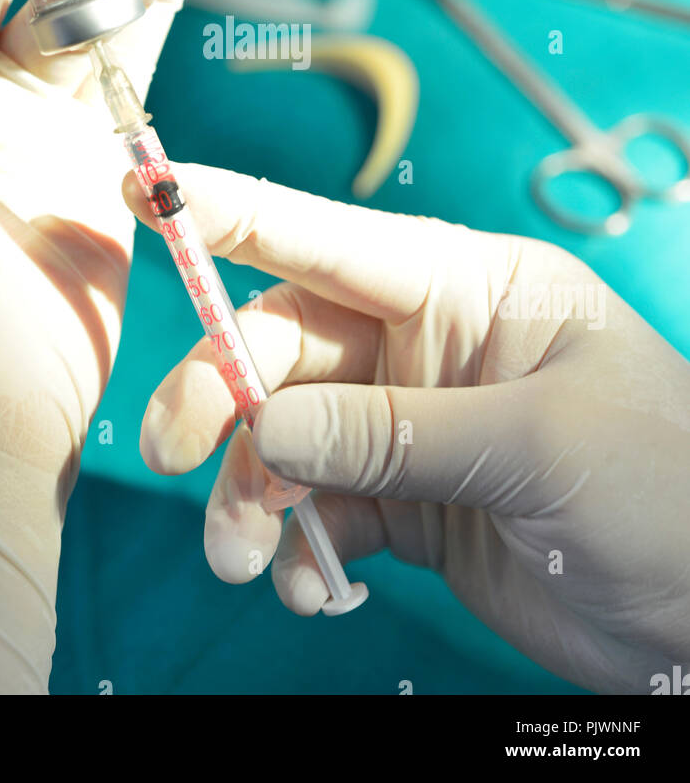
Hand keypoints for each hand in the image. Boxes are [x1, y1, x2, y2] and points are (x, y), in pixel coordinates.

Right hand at [125, 163, 689, 694]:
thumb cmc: (665, 489)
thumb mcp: (537, 448)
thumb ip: (397, 434)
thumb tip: (266, 428)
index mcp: (471, 287)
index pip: (331, 237)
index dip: (233, 210)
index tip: (145, 189)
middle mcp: (429, 344)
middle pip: (285, 346)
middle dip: (221, 392)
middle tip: (172, 452)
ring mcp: (412, 425)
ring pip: (286, 436)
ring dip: (250, 494)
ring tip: (246, 559)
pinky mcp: (408, 503)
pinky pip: (318, 510)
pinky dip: (297, 550)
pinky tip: (316, 594)